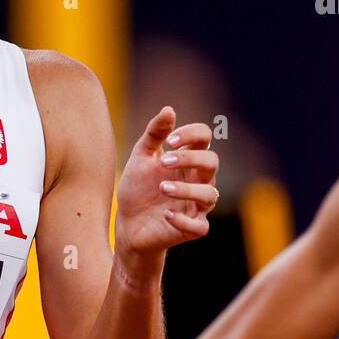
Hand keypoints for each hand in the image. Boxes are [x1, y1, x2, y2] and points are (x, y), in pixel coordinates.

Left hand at [116, 106, 219, 259]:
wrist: (127, 223)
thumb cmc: (138, 188)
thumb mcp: (141, 157)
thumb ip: (154, 134)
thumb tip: (169, 109)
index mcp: (188, 160)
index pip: (204, 138)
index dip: (192, 134)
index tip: (170, 139)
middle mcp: (198, 181)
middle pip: (212, 162)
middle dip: (190, 159)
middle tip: (163, 161)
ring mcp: (197, 206)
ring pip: (210, 194)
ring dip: (187, 189)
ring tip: (162, 187)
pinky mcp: (191, 229)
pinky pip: (200, 227)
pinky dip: (183, 220)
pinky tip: (165, 214)